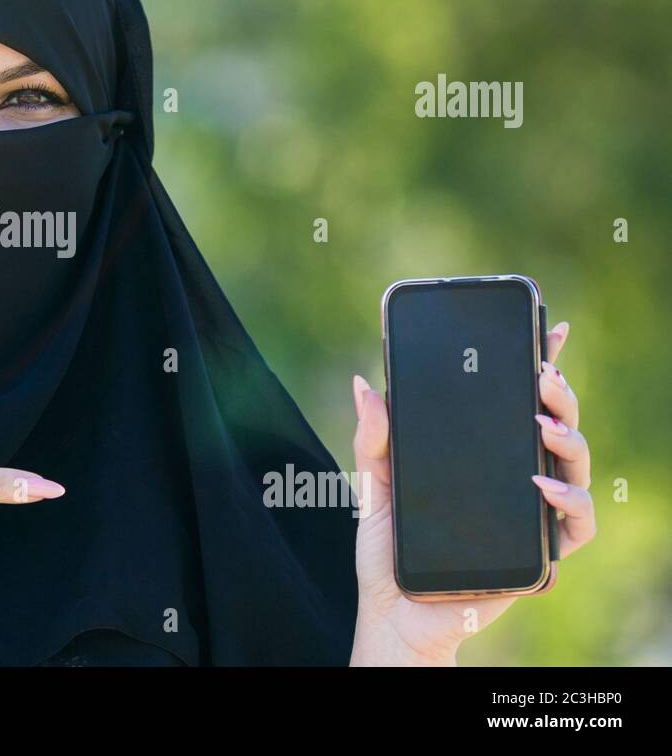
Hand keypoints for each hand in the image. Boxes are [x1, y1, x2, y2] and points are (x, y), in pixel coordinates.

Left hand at [349, 321, 596, 665]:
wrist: (394, 611)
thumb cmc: (388, 548)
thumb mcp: (375, 484)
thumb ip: (372, 436)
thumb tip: (363, 382)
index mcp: (483, 454)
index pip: (519, 402)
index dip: (541, 364)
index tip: (549, 328)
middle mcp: (515, 476)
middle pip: (555, 423)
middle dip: (558, 391)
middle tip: (542, 373)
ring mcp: (533, 513)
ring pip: (575, 464)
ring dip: (567, 436)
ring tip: (539, 421)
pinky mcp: (542, 553)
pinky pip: (576, 524)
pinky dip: (568, 500)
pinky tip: (541, 484)